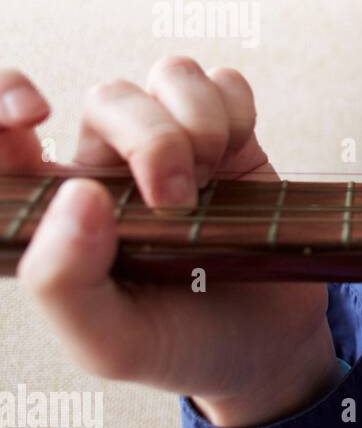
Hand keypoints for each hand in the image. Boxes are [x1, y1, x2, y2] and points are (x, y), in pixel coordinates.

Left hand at [7, 57, 340, 427]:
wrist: (269, 350)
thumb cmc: (181, 347)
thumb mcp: (108, 344)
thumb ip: (64, 282)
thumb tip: (77, 195)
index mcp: (58, 214)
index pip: (3, 133)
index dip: (2, 100)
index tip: (36, 115)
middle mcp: (107, 170)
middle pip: (110, 97)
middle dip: (151, 139)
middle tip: (176, 200)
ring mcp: (172, 148)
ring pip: (169, 78)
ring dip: (198, 121)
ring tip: (210, 179)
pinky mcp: (231, 140)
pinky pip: (224, 83)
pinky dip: (236, 112)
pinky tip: (235, 159)